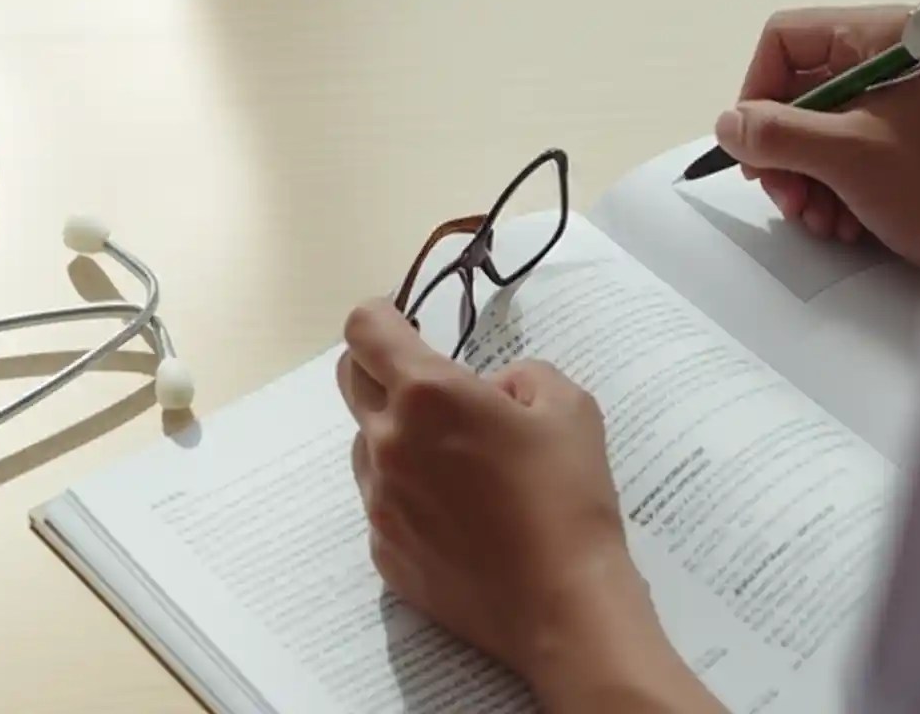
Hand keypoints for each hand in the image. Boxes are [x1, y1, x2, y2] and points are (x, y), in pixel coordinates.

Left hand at [336, 299, 725, 711]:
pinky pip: (382, 500)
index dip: (379, 314)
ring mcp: (378, 500)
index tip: (401, 320)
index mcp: (428, 395)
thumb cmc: (568, 499)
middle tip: (428, 385)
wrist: (561, 605)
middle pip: (350, 379)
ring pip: (367, 444)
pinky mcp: (382, 549)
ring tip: (457, 465)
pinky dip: (407, 493)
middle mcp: (387, 442)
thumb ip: (522, 375)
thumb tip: (492, 389)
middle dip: (380, 367)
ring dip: (397, 436)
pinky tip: (456, 516)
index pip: (364, 329)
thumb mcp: (568, 406)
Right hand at [714, 5, 919, 268]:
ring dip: (803, 180)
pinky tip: (846, 219)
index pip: (786, 40)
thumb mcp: (850, 157)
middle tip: (785, 194)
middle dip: (781, 152)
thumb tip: (730, 125)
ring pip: (815, 127)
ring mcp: (899, 101)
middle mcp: (888, 62)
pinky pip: (844, 151)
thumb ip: (777, 135)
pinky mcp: (904, 138)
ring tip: (820, 217)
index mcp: (884, 40)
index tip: (752, 143)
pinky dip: (833, 189)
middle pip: (797, 89)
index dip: (756, 92)